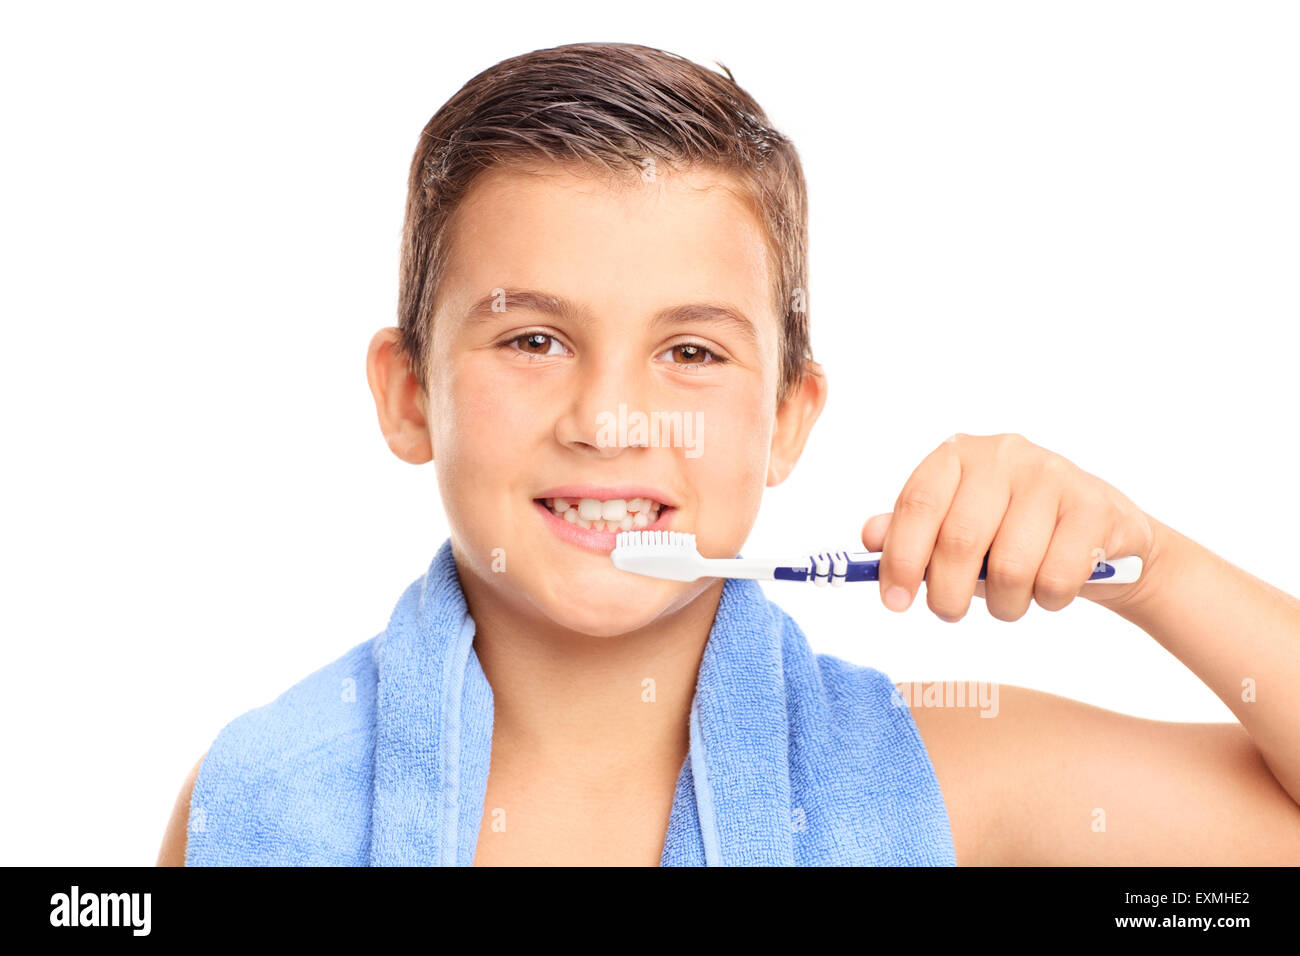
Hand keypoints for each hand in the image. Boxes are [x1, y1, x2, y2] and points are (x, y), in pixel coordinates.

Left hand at [861, 433, 1159, 620]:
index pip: (918, 504)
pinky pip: (1057, 578)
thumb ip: (909, 531)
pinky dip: (1047, 601)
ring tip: (1007, 600)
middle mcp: (1003, 455)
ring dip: (1003, 604)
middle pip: (960, 540)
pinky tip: (1049, 589)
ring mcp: (1052, 475)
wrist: (1099, 530)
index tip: (894, 602)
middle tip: (949, 612)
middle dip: (948, 595)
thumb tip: (870, 538)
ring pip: (1011, 567)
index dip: (900, 558)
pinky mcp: (1093, 506)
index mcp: (957, 456)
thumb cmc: (1011, 530)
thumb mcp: (953, 526)